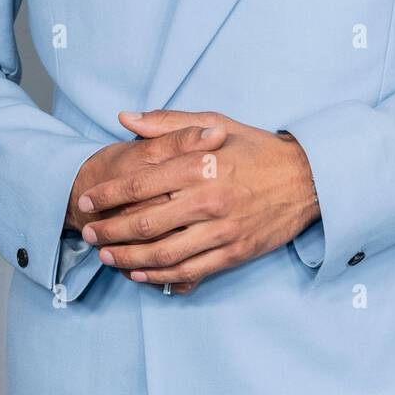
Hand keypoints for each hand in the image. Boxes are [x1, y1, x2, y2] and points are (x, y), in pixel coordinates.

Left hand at [77, 109, 318, 293]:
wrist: (308, 177)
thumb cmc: (257, 148)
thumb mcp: (216, 123)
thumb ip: (168, 123)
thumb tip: (126, 118)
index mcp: (200, 164)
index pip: (140, 184)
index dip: (107, 195)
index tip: (87, 200)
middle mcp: (209, 199)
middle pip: (145, 222)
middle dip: (110, 230)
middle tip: (88, 232)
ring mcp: (222, 229)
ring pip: (163, 252)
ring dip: (128, 257)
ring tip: (106, 255)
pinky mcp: (235, 252)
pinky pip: (190, 270)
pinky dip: (160, 275)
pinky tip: (140, 273)